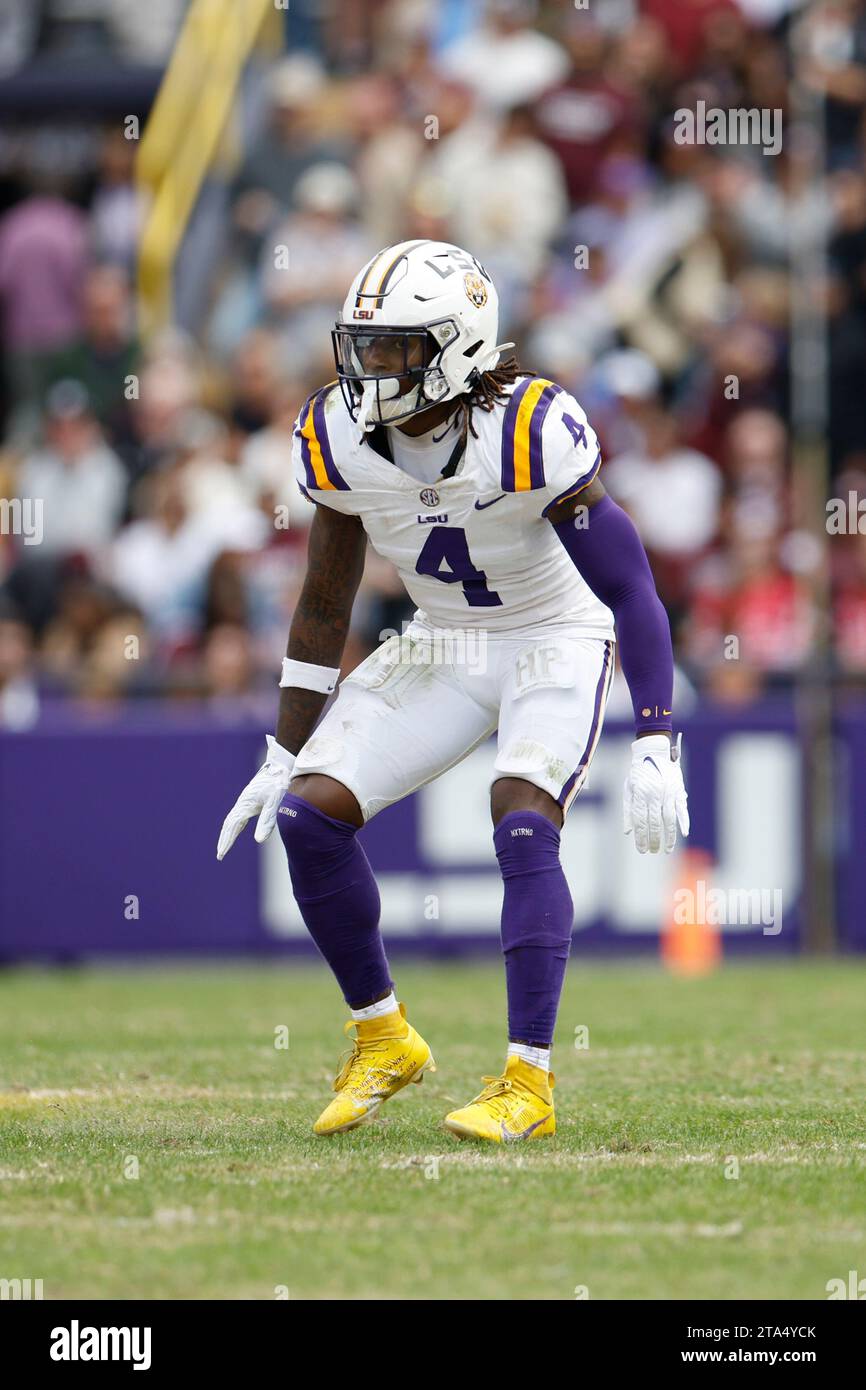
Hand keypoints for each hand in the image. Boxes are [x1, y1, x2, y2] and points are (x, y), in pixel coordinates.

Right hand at [217, 735, 295, 859]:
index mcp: (245, 805)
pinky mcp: (250, 798)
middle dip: (224, 839)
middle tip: (220, 854)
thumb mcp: (275, 803)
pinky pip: (238, 814)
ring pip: (232, 819)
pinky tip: (236, 829)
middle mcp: (242, 802)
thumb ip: (267, 821)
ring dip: (227, 832)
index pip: (232, 827)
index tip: (221, 854)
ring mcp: (245, 800)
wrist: (281, 765)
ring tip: (224, 846)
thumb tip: (259, 841)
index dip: (227, 841)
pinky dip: (234, 825)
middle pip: (229, 824)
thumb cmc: (279, 783)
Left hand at [623, 733, 688, 854]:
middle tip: (652, 851)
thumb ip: (628, 810)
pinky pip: (682, 808)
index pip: (640, 821)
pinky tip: (684, 833)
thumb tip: (628, 832)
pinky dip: (684, 821)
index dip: (641, 837)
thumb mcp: (629, 789)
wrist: (654, 752)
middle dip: (653, 840)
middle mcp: (654, 794)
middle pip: (654, 822)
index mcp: (640, 794)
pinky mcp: (678, 790)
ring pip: (669, 818)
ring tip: (666, 849)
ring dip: (669, 836)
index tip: (642, 850)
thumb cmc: (638, 773)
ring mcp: (668, 792)